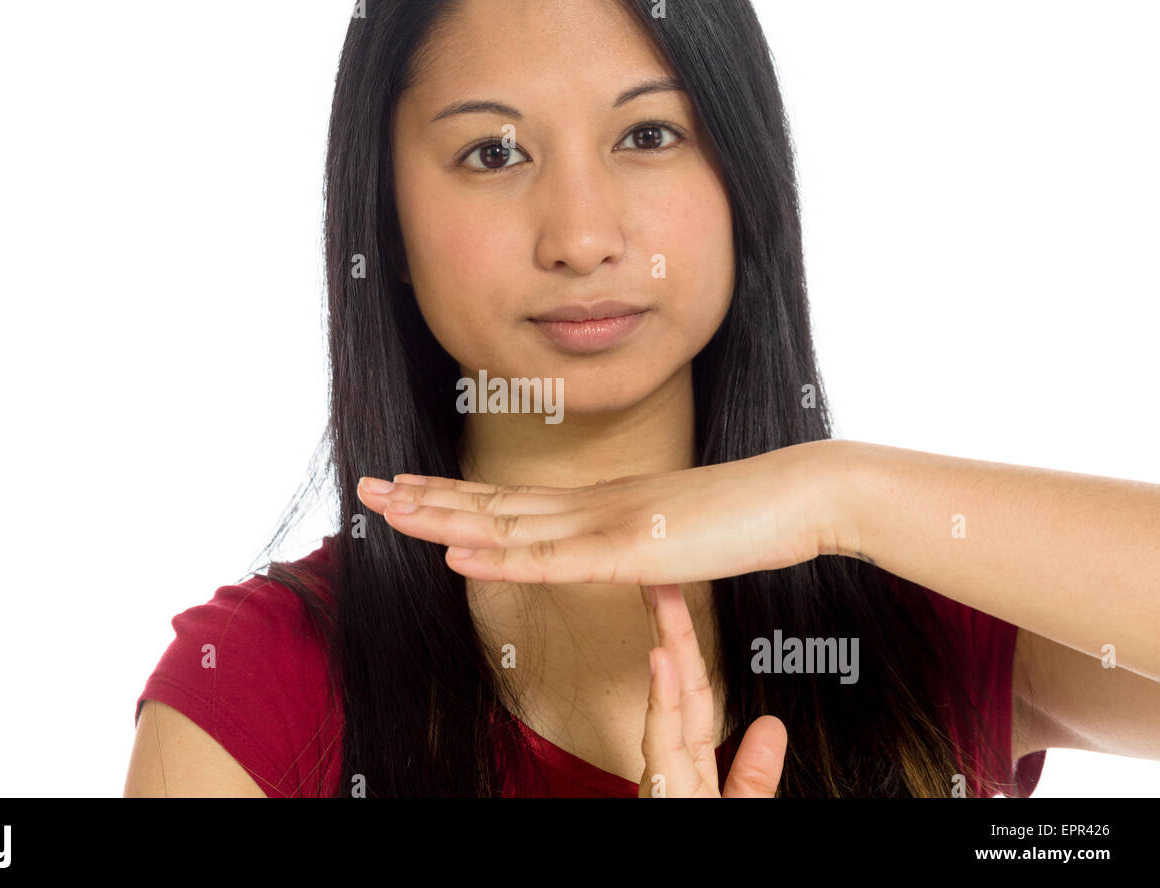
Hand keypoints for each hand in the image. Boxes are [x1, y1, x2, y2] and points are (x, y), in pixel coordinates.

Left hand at [354, 440, 841, 584]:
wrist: (801, 494)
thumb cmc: (748, 516)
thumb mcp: (679, 532)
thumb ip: (643, 543)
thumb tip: (625, 556)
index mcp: (599, 503)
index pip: (510, 501)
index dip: (453, 496)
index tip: (407, 491)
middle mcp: (591, 505)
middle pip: (492, 504)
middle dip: (424, 499)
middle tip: (366, 489)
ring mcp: (607, 525)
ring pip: (507, 525)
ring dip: (441, 520)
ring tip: (386, 510)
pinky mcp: (632, 550)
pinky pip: (551, 559)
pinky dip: (498, 557)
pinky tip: (455, 553)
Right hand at [640, 583, 786, 797]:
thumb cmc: (707, 847)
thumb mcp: (739, 808)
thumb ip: (753, 775)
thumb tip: (772, 725)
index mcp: (689, 765)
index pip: (691, 695)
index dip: (686, 648)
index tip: (681, 602)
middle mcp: (670, 765)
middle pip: (675, 684)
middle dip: (669, 628)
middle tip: (663, 578)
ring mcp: (664, 779)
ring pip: (665, 704)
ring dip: (665, 647)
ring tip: (662, 597)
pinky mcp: (665, 792)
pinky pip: (662, 743)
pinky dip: (663, 699)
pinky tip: (661, 658)